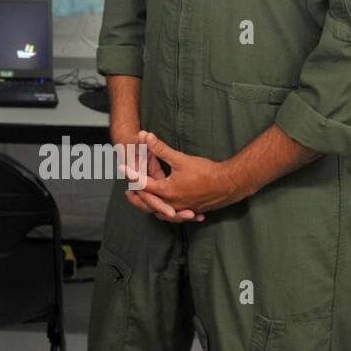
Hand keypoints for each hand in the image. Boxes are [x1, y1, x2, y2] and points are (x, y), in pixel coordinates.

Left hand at [124, 130, 244, 218]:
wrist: (230, 185)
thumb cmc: (207, 172)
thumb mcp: (181, 159)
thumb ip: (161, 148)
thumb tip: (145, 135)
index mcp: (167, 191)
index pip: (142, 183)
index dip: (130, 174)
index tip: (121, 167)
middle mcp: (172, 203)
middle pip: (147, 203)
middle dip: (136, 196)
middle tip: (127, 191)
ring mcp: (182, 209)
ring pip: (160, 212)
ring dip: (150, 205)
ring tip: (144, 200)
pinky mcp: (191, 210)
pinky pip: (173, 215)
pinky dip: (165, 212)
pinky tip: (166, 209)